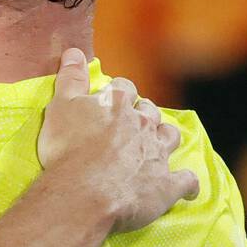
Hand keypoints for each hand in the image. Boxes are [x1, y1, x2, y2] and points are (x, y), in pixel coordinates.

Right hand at [38, 48, 198, 232]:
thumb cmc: (67, 149)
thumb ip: (70, 79)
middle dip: (143, 113)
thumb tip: (74, 51)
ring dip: (164, 137)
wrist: (83, 194)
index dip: (118, 91)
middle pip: (149, 111)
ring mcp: (158, 154)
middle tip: (131, 122)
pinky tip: (186, 186)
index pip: (124, 87)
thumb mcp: (60, 107)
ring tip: (156, 142)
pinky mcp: (166, 185)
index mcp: (119, 103)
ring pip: (170, 137)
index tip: (111, 98)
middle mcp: (143, 124)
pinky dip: (187, 182)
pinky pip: (186, 181)